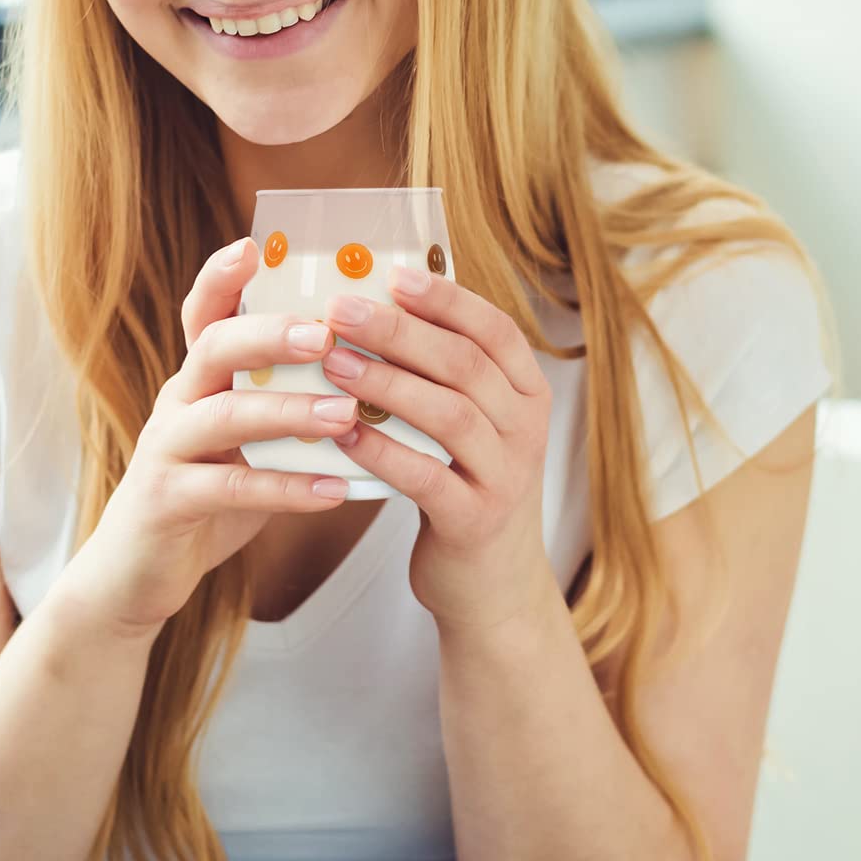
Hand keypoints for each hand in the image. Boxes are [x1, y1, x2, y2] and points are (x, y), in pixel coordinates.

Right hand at [61, 237, 358, 640]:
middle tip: (325, 334)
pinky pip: (229, 489)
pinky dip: (285, 487)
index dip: (221, 277)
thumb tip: (370, 367)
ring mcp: (165, 451)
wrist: (136, 574)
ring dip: (287, 412)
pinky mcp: (166, 503)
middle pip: (213, 348)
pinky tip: (335, 490)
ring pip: (223, 416)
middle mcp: (175, 402)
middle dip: (268, 334)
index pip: (203, 313)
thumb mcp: (241, 439)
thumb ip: (282, 400)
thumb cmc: (207, 496)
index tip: (254, 245)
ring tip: (345, 415)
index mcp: (196, 378)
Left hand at [320, 265, 556, 631]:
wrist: (493, 587)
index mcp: (527, 393)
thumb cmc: (464, 484)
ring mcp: (507, 477)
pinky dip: (383, 451)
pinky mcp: (476, 522)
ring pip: (448, 415)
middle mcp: (527, 429)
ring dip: (387, 383)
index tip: (394, 273)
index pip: (495, 330)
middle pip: (465, 364)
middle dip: (400, 331)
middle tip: (341, 309)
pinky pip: (426, 478)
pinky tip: (343, 432)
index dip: (447, 299)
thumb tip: (373, 303)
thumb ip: (442, 374)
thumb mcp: (471, 425)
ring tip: (334, 362)